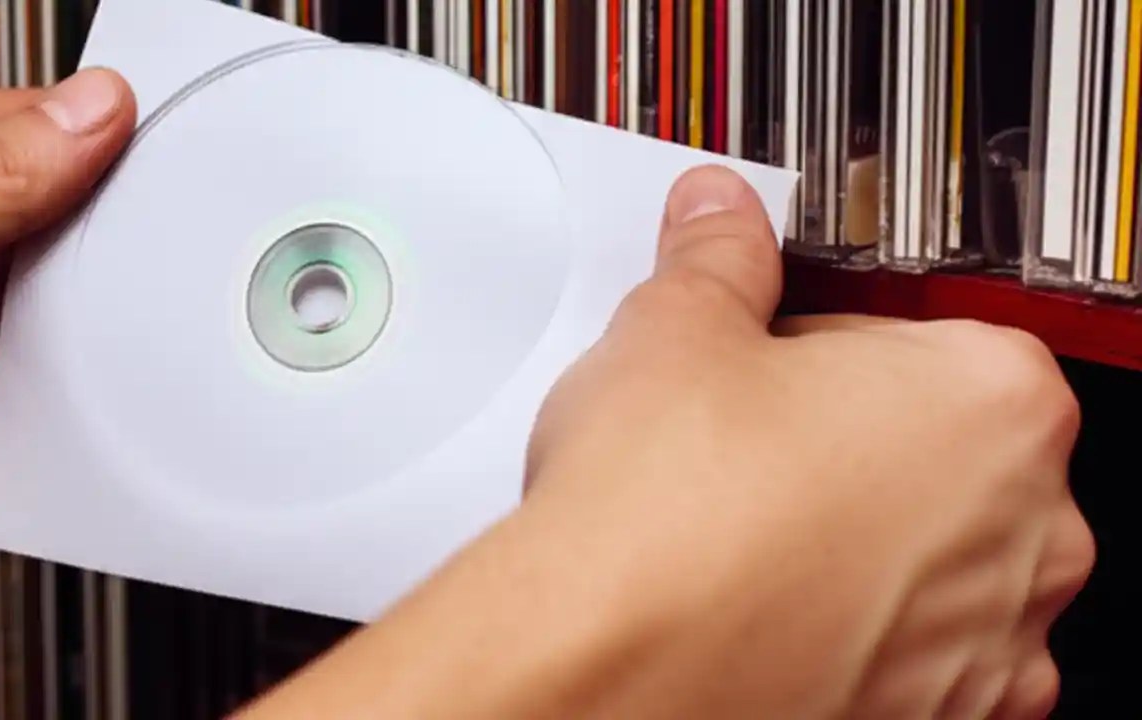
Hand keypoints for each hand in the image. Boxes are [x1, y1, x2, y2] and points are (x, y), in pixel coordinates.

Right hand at [239, 166, 1092, 718]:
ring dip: (854, 536)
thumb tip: (717, 219)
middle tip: (743, 441)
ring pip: (927, 556)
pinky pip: (907, 649)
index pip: (926, 334)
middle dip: (847, 438)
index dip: (827, 339)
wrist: (615, 675)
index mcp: (995, 403)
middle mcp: (1026, 532)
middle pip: (938, 449)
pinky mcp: (936, 718)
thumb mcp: (678, 330)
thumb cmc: (665, 522)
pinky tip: (757, 603)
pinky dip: (849, 625)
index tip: (771, 356)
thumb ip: (719, 257)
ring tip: (739, 527)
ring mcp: (988, 642)